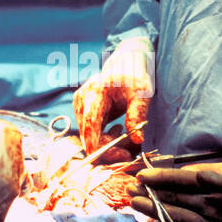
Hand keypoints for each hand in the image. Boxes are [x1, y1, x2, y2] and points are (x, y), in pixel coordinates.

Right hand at [73, 37, 153, 152]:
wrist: (125, 63)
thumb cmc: (135, 76)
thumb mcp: (142, 93)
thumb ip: (137, 115)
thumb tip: (137, 139)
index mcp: (95, 91)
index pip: (90, 124)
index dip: (98, 146)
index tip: (117, 157)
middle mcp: (82, 99)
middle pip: (89, 135)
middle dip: (110, 148)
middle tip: (131, 150)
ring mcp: (79, 106)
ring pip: (89, 138)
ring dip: (108, 144)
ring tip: (127, 135)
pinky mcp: (81, 112)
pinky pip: (90, 134)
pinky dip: (104, 139)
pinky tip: (118, 130)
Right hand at [129, 170, 221, 221]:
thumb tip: (199, 176)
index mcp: (218, 188)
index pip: (185, 182)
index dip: (163, 179)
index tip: (143, 176)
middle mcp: (210, 205)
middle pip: (176, 200)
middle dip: (154, 196)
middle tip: (130, 192)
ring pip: (178, 217)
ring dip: (157, 213)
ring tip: (135, 206)